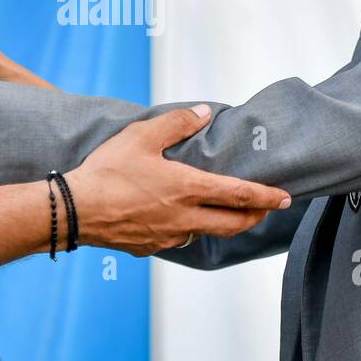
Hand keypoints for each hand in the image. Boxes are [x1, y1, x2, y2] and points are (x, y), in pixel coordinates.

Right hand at [65, 105, 291, 255]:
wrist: (74, 211)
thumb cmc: (107, 171)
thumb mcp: (142, 136)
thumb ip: (177, 123)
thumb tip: (203, 113)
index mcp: (187, 189)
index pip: (240, 196)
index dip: (267, 197)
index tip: (286, 198)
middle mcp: (184, 218)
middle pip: (233, 224)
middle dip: (254, 217)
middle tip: (265, 210)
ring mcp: (168, 237)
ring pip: (204, 232)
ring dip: (219, 223)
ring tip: (220, 210)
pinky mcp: (150, 247)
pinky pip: (177, 239)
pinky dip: (187, 228)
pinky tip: (176, 217)